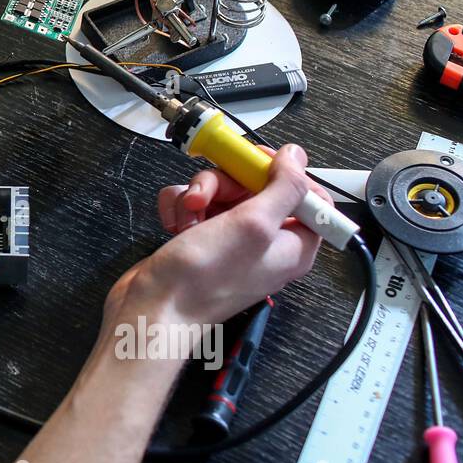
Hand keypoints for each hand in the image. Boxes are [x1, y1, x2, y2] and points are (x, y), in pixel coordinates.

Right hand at [106, 145, 330, 325]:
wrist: (155, 306)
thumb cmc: (204, 278)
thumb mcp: (253, 225)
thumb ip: (284, 187)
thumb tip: (298, 157)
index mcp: (293, 245)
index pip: (307, 195)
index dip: (283, 173)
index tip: (257, 163)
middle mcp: (265, 242)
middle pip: (256, 186)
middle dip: (225, 183)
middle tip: (206, 195)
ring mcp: (231, 240)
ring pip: (221, 191)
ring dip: (198, 194)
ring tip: (187, 216)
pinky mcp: (202, 238)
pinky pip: (196, 204)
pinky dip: (181, 207)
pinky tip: (175, 223)